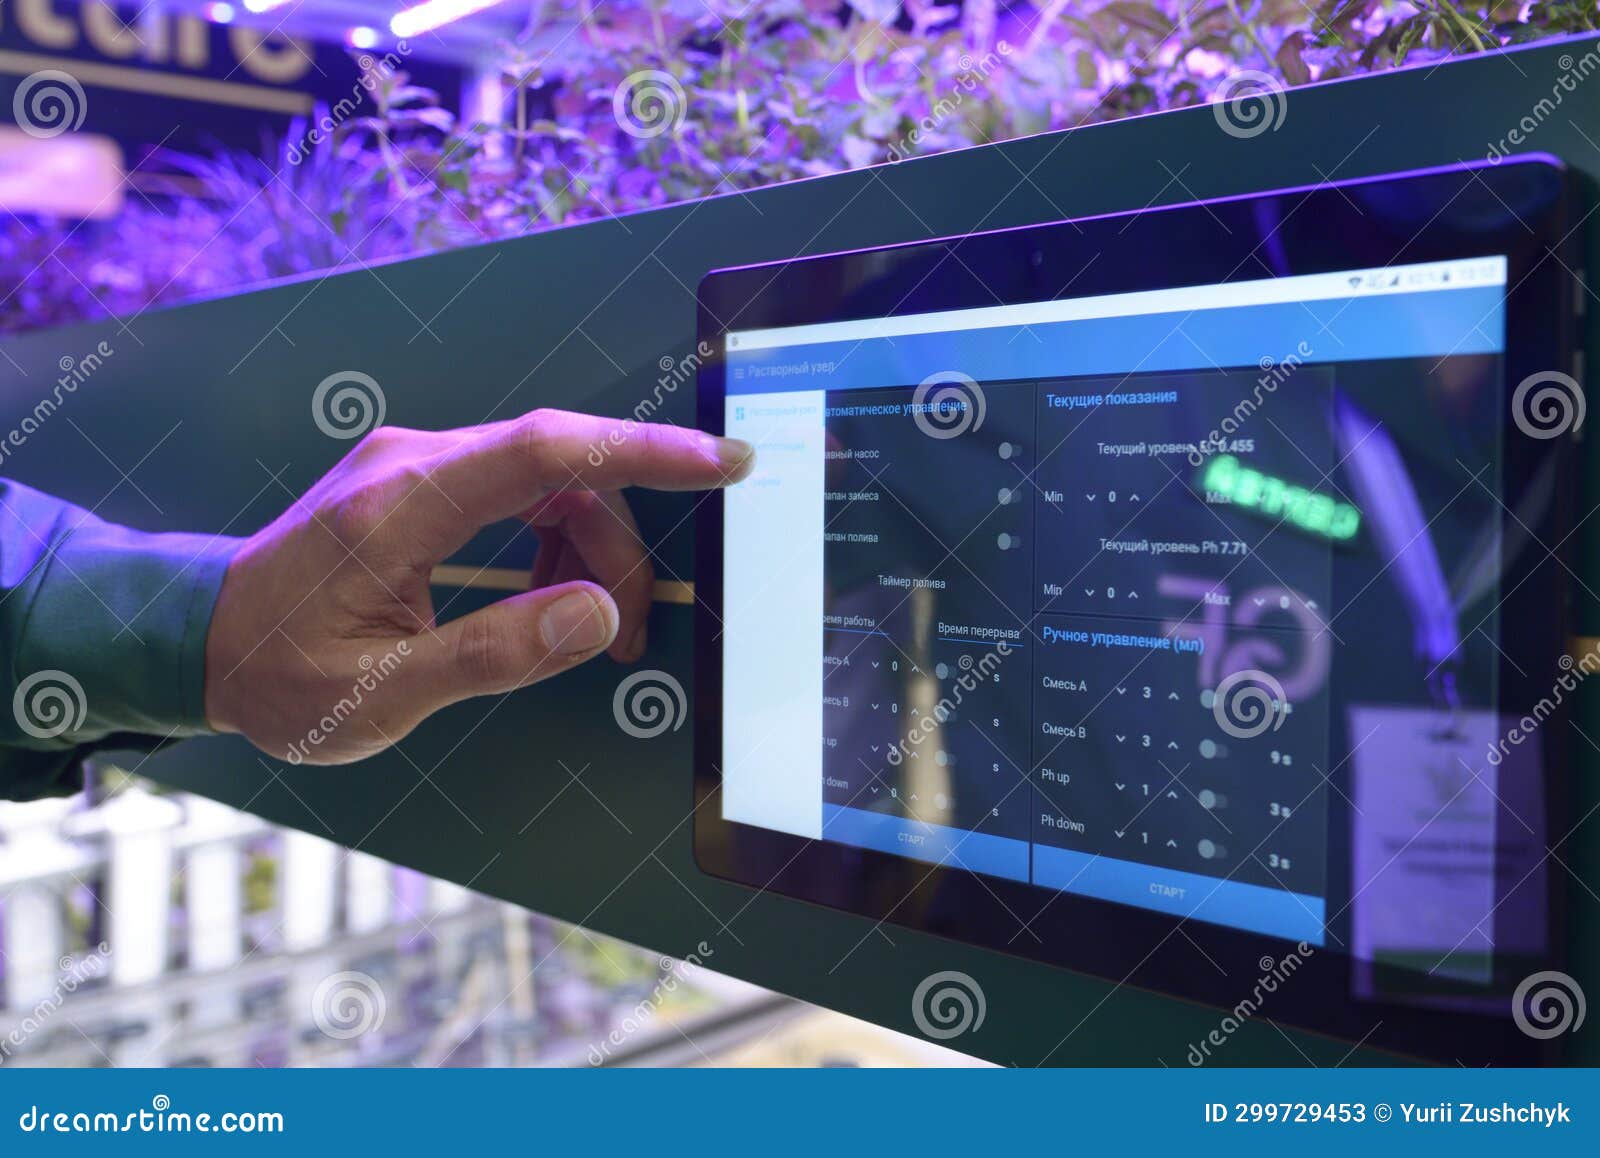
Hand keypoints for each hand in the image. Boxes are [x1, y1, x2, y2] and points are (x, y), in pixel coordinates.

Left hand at [203, 411, 752, 764]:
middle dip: (618, 549)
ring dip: (590, 552)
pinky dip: (554, 544)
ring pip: (551, 484)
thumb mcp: (380, 695)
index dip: (645, 453)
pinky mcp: (422, 482)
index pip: (548, 451)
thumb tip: (597, 615)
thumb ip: (495, 654)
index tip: (721, 461)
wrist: (199, 639)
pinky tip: (546, 598)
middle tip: (629, 634)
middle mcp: (413, 462)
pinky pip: (521, 494)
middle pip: (565, 473)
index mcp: (401, 506)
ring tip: (588, 631)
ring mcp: (417, 465)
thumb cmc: (280, 673)